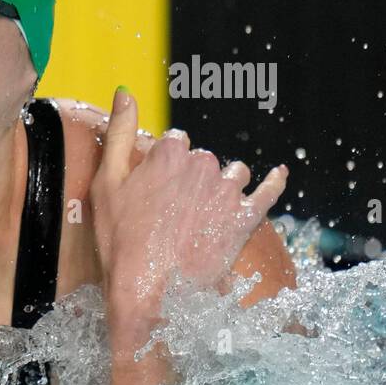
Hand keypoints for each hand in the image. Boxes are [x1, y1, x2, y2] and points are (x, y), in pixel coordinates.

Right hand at [90, 88, 287, 352]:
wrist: (150, 294)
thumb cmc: (120, 240)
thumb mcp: (106, 183)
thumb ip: (118, 132)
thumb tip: (125, 90)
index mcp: (169, 152)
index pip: (174, 143)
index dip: (162, 166)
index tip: (152, 191)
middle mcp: (204, 164)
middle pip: (202, 158)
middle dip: (190, 177)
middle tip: (170, 211)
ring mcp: (228, 191)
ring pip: (232, 172)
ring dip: (221, 184)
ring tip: (202, 213)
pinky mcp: (246, 218)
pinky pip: (269, 191)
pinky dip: (275, 181)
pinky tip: (279, 173)